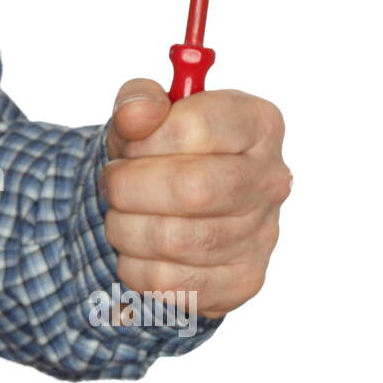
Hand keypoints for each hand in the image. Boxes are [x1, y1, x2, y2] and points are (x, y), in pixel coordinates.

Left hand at [100, 79, 290, 317]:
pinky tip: (138, 248)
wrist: (176, 207)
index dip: (145, 138)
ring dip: (124, 227)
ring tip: (121, 214)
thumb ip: (138, 100)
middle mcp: (270, 179)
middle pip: (192, 189)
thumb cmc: (162, 151)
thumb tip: (136, 114)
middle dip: (129, 186)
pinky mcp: (242, 280)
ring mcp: (262, 235)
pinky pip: (168, 281)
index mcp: (258, 124)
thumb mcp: (146, 114)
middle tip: (112, 183)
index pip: (198, 127)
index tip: (127, 144)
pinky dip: (134, 265)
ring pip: (174, 240)